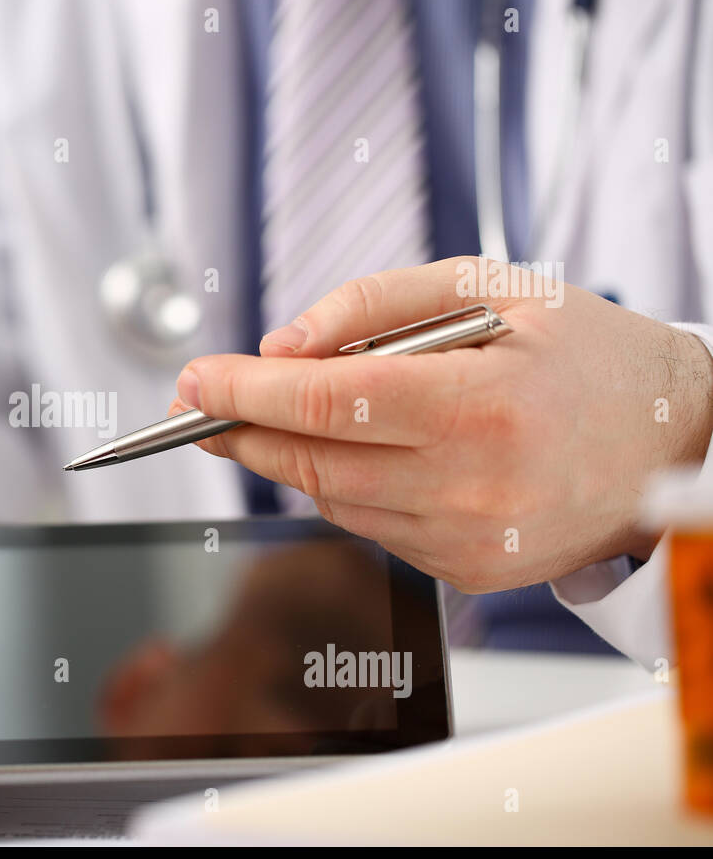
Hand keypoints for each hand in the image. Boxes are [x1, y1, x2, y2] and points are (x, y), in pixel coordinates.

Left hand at [170, 258, 712, 592]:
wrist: (668, 440)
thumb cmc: (580, 353)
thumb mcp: (489, 286)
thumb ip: (372, 304)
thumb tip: (280, 347)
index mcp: (484, 407)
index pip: (326, 405)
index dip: (244, 392)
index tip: (193, 379)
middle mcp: (474, 488)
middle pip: (312, 462)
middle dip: (242, 429)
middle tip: (202, 399)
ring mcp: (468, 542)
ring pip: (330, 498)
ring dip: (291, 455)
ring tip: (289, 411)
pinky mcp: (466, 572)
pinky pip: (367, 527)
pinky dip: (343, 485)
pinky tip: (363, 449)